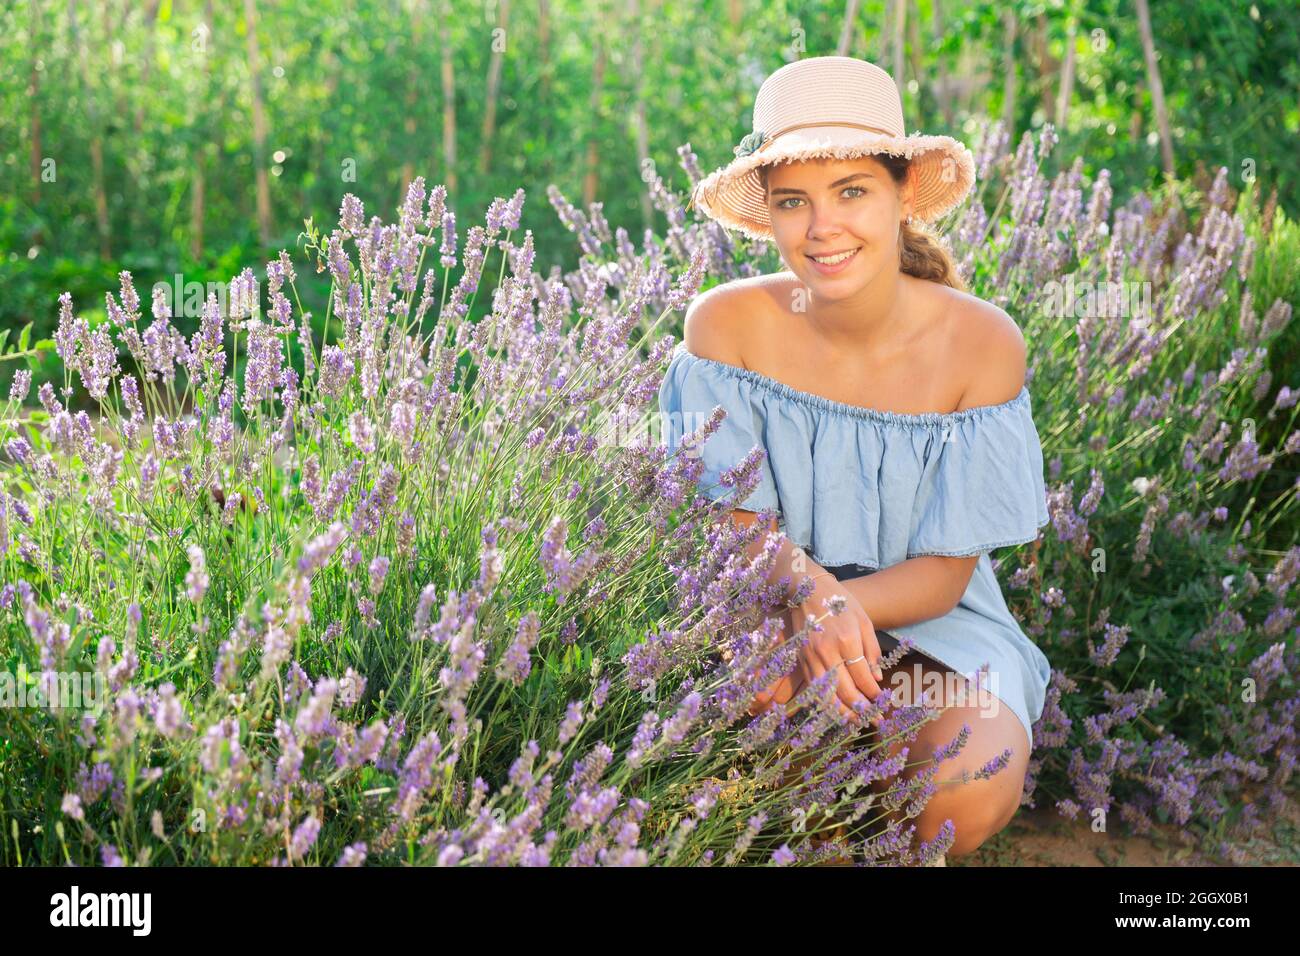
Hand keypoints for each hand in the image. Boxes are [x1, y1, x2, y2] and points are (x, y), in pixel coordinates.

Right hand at [749, 574, 885, 724]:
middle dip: (862, 710)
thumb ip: (871, 650)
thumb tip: (876, 678)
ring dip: (842, 711)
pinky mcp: (801, 659)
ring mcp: (811, 657)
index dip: (874, 694)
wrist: (806, 590)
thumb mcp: (863, 620)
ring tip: (855, 721)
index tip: (882, 703)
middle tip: (874, 720)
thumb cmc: (839, 603)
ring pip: (827, 694)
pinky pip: (813, 687)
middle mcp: (828, 651)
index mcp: (847, 640)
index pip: (862, 677)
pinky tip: (835, 708)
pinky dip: (825, 702)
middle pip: (845, 690)